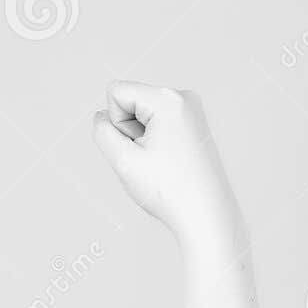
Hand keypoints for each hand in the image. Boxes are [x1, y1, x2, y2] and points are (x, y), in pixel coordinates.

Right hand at [92, 82, 240, 245]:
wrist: (206, 215)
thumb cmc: (170, 192)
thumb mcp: (124, 161)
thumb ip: (102, 132)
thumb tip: (101, 117)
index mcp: (167, 99)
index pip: (116, 92)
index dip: (117, 124)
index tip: (137, 148)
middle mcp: (183, 97)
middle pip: (132, 103)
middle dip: (131, 132)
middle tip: (150, 161)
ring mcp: (192, 111)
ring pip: (144, 117)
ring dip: (143, 142)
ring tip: (161, 165)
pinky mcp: (194, 126)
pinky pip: (159, 127)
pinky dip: (156, 145)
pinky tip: (168, 165)